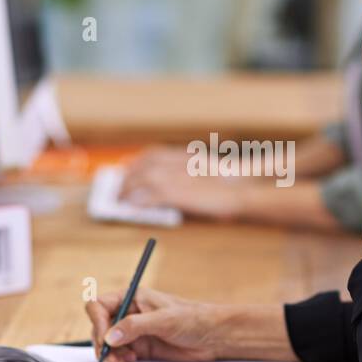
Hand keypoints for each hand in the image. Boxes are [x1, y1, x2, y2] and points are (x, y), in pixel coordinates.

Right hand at [84, 287, 220, 361]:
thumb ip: (135, 326)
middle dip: (102, 344)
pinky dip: (118, 361)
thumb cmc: (193, 318)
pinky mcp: (141, 349)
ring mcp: (134, 333)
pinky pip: (120, 355)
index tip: (105, 338)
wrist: (213, 337)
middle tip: (109, 358)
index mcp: (132, 298)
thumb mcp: (164, 320)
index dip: (97, 321)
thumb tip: (109, 337)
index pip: (100, 306)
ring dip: (109, 356)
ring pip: (108, 344)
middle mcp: (129, 315)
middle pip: (101, 328)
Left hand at [119, 154, 242, 220]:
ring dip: (129, 189)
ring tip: (120, 199)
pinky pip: (152, 196)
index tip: (127, 168)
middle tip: (118, 189)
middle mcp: (179, 163)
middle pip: (145, 166)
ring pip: (144, 179)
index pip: (154, 154)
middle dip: (128, 177)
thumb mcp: (207, 172)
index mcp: (187, 156)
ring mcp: (178, 177)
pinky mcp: (179, 193)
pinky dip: (140, 201)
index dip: (138, 162)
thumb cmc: (229, 186)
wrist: (243, 190)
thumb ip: (187, 173)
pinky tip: (132, 207)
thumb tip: (166, 186)